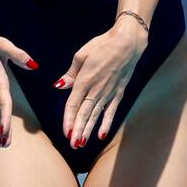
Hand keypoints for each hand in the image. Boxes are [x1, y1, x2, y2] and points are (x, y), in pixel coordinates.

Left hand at [53, 17, 147, 147]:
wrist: (127, 42)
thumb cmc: (102, 45)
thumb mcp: (81, 55)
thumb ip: (71, 74)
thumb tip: (60, 86)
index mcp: (85, 80)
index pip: (73, 104)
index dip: (68, 119)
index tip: (65, 132)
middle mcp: (96, 89)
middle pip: (84, 113)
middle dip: (78, 130)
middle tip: (72, 144)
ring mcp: (109, 93)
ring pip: (96, 115)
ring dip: (88, 129)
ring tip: (81, 143)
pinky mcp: (118, 93)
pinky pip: (111, 111)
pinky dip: (106, 123)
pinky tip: (101, 135)